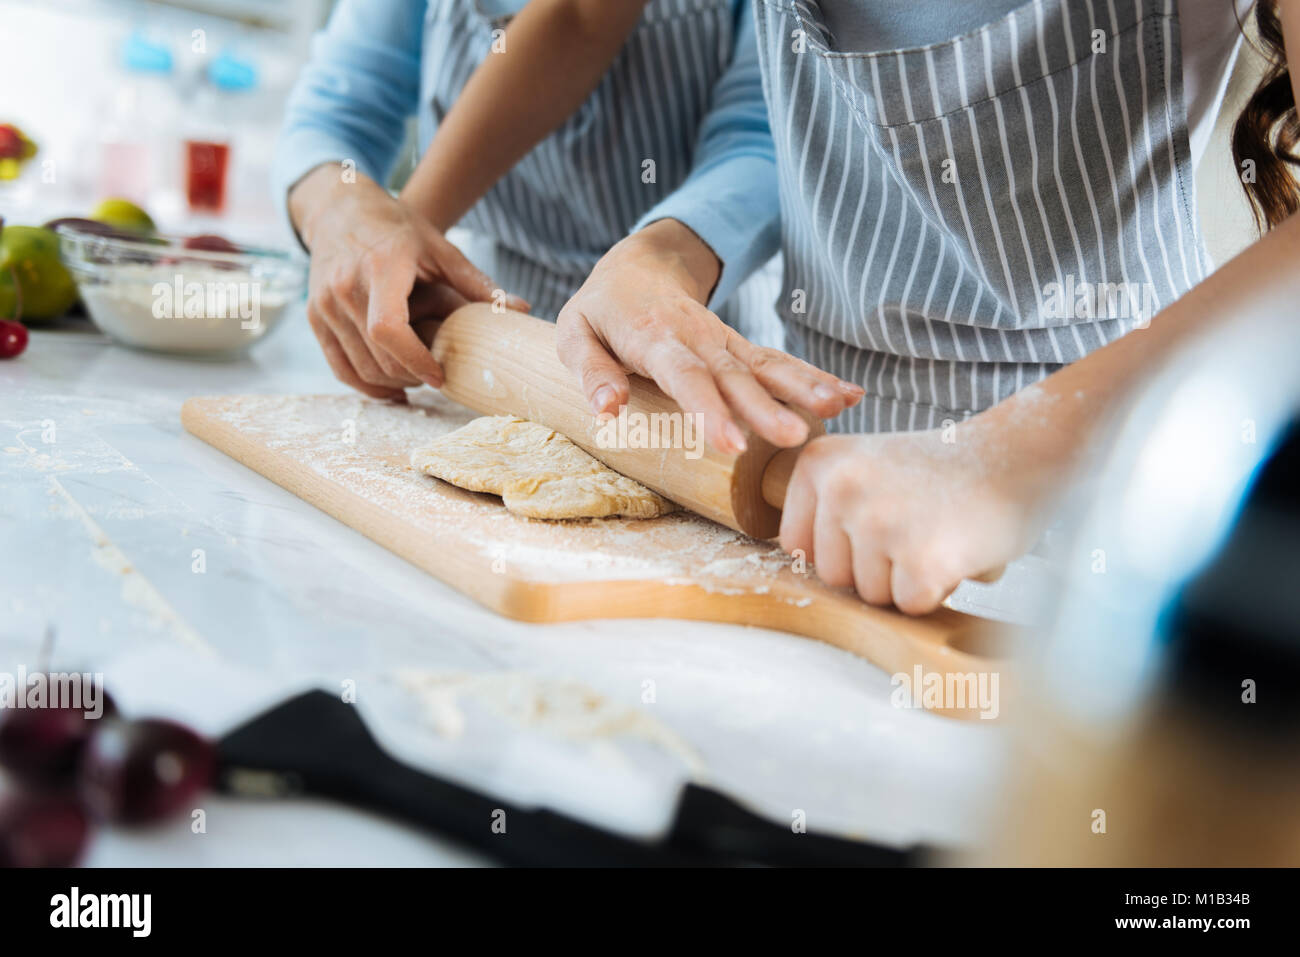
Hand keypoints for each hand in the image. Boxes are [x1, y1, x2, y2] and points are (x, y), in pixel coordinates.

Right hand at [289, 164, 526, 398]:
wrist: (341, 210)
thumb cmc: (397, 229)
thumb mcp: (439, 249)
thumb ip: (477, 283)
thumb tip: (523, 309)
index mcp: (379, 268)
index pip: (389, 329)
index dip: (415, 360)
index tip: (440, 375)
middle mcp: (344, 288)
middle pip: (377, 355)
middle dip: (409, 376)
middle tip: (436, 378)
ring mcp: (323, 305)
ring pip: (358, 366)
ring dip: (390, 384)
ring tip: (417, 382)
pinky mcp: (314, 318)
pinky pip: (338, 366)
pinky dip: (364, 384)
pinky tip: (390, 389)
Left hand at [555, 219, 863, 454]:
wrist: (638, 267)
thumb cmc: (601, 311)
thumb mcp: (574, 334)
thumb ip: (590, 371)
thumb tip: (608, 410)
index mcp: (654, 337)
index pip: (685, 376)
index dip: (708, 410)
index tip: (731, 443)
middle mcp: (698, 338)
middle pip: (735, 375)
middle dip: (766, 408)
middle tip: (793, 438)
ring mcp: (725, 342)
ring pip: (768, 365)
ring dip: (804, 387)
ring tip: (839, 408)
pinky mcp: (741, 348)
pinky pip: (779, 363)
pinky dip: (814, 378)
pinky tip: (849, 396)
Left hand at [779, 415, 1056, 613]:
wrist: (1021, 454)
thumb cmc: (944, 471)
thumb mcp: (866, 467)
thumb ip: (827, 507)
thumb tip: (801, 568)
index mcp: (818, 463)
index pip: (797, 545)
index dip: (842, 547)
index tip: (883, 516)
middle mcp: (841, 488)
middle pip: (834, 576)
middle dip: (876, 566)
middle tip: (920, 522)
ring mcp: (879, 523)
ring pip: (872, 595)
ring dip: (908, 578)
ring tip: (940, 531)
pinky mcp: (921, 560)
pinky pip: (911, 605)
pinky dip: (939, 589)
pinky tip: (957, 548)